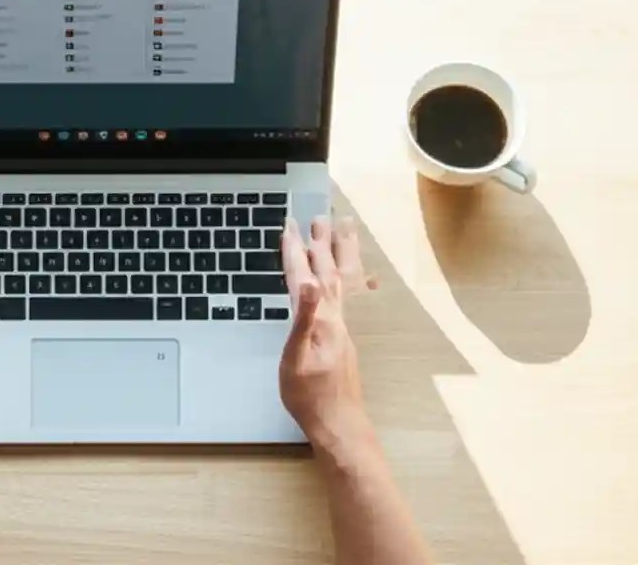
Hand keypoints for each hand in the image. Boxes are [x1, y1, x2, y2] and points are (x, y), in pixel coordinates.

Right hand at [279, 215, 377, 451]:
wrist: (338, 422)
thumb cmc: (310, 395)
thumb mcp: (296, 359)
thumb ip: (303, 319)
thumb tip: (306, 284)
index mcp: (319, 318)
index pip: (303, 276)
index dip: (294, 251)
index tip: (289, 225)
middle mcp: (333, 317)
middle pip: (327, 271)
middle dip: (320, 242)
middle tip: (318, 216)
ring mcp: (341, 326)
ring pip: (341, 279)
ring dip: (340, 252)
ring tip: (343, 228)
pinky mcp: (343, 335)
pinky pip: (345, 292)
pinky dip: (345, 274)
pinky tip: (347, 273)